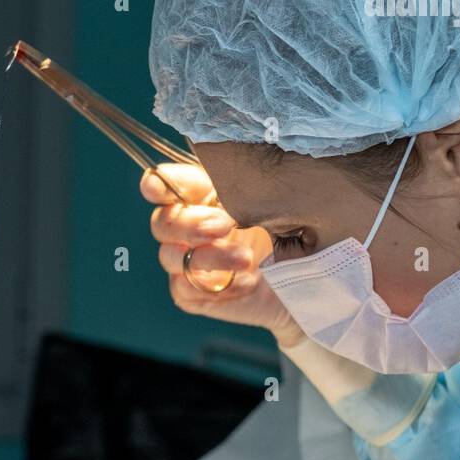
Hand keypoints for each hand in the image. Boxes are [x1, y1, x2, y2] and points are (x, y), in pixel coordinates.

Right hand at [141, 164, 305, 348]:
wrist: (304, 280)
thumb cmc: (289, 232)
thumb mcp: (272, 200)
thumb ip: (242, 186)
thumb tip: (222, 166)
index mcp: (200, 194)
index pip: (165, 184)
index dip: (157, 184)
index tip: (155, 187)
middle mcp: (187, 226)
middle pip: (162, 222)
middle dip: (190, 223)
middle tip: (225, 226)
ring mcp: (186, 262)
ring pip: (170, 256)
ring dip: (207, 257)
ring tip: (246, 259)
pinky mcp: (191, 294)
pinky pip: (185, 289)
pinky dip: (213, 285)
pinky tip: (244, 282)